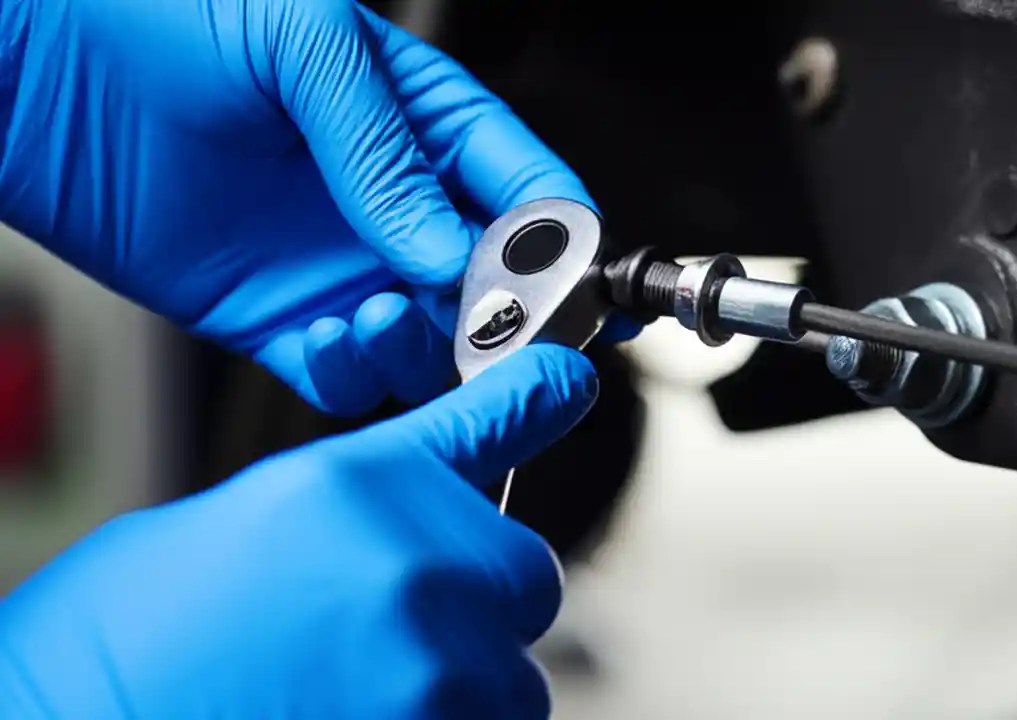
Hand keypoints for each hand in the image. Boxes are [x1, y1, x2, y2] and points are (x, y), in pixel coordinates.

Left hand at [0, 0, 592, 414]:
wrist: (33, 65)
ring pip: (430, 340)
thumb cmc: (164, 14)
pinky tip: (330, 336)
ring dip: (428, 349)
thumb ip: (387, 152)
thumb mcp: (305, 41)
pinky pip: (345, 371)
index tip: (572, 283)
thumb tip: (447, 253)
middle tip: (496, 329)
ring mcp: (341, 265)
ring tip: (383, 314)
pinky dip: (355, 372)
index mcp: (426, 121)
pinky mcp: (279, 317)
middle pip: (494, 281)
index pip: (529, 190)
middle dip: (507, 314)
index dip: (564, 241)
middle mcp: (395, 202)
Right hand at [0, 345, 594, 718]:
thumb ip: (346, 515)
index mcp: (355, 485)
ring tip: (355, 691)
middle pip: (522, 573)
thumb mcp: (236, 528)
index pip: (489, 421)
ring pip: (511, 672)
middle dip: (477, 599)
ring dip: (459, 681)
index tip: (567, 384)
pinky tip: (361, 717)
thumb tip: (400, 526)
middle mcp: (415, 563)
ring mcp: (432, 663)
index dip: (535, 399)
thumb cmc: (121, 644)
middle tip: (393, 628)